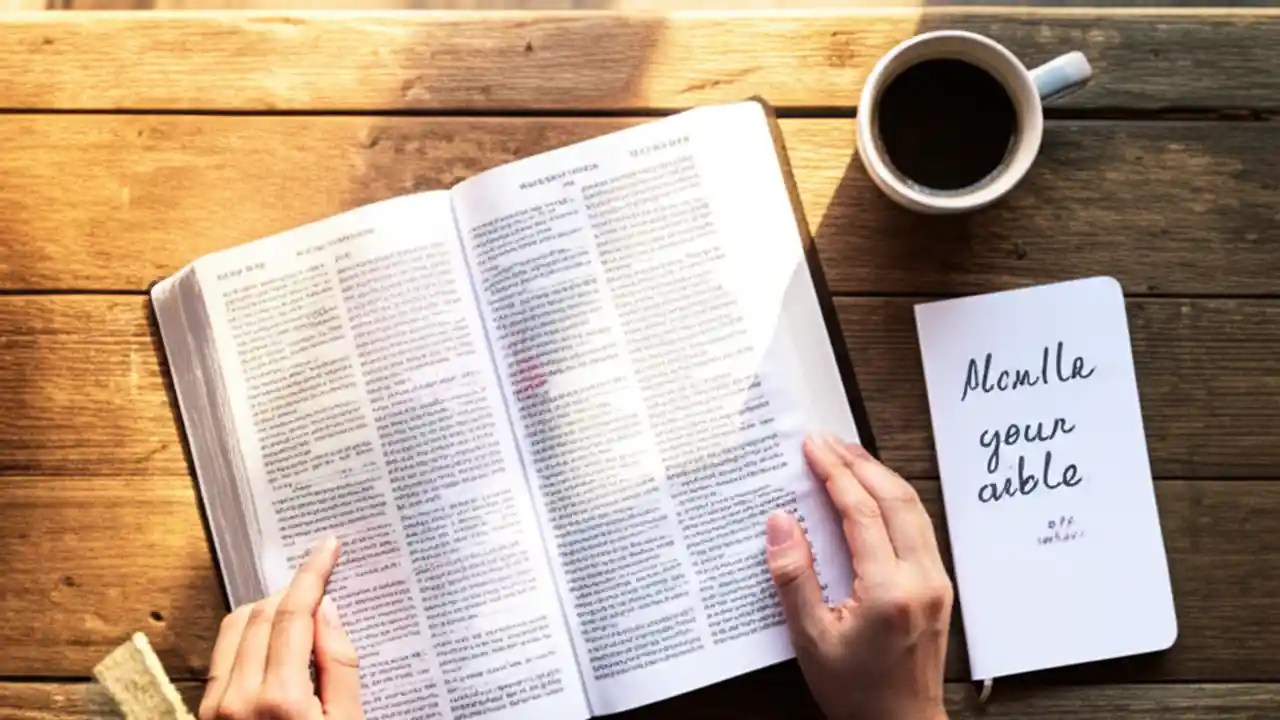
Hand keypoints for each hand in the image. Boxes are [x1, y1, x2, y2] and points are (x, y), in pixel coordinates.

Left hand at [199, 537, 363, 719]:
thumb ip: (339, 666)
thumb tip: (325, 610)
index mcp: (281, 698)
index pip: (293, 615)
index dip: (312, 575)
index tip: (327, 549)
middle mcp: (239, 696)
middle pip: (261, 614)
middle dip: (291, 591)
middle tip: (319, 585)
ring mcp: (216, 705)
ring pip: (235, 627)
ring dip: (266, 609)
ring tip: (297, 613)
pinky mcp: (205, 712)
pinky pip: (222, 654)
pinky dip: (247, 634)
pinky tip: (272, 640)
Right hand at [766, 435, 951, 719]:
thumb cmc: (856, 692)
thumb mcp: (810, 639)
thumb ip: (793, 577)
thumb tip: (780, 523)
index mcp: (889, 591)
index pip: (862, 513)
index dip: (834, 474)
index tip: (813, 448)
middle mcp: (921, 579)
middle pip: (895, 499)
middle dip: (859, 463)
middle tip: (827, 441)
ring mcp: (936, 582)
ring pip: (913, 508)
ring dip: (880, 476)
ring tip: (848, 455)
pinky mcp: (939, 586)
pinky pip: (918, 527)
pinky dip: (893, 500)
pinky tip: (872, 493)